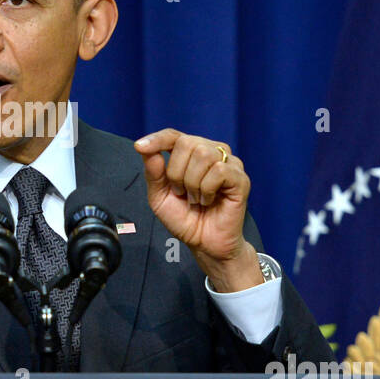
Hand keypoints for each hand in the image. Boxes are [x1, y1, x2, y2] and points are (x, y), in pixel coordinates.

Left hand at [134, 128, 265, 292]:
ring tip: (196, 199)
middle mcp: (211, 152)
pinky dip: (207, 189)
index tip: (139, 147)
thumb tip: (146, 149)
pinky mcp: (240, 178)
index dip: (156, 139)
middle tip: (182, 193)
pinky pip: (219, 170)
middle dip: (176, 172)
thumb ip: (153, 173)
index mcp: (190, 153)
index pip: (172, 135)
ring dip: (192, 183)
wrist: (204, 243)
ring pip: (203, 155)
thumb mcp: (159, 197)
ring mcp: (228, 163)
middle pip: (186, 143)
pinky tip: (209, 200)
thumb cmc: (184, 218)